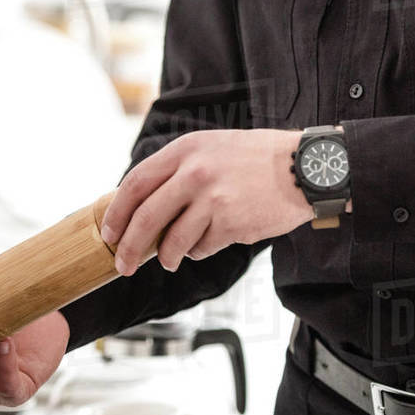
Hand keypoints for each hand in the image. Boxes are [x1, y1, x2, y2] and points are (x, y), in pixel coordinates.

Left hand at [100, 129, 314, 275]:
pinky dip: (200, 251)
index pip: (135, 183)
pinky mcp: (231, 224)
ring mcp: (213, 199)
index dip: (117, 213)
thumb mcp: (212, 148)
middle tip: (123, 265)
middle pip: (146, 218)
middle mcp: (195, 172)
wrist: (304, 168)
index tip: (110, 234)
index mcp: (186, 150)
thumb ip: (179, 170)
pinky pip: (202, 248)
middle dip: (129, 248)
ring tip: (172, 261)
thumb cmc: (258, 159)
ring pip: (173, 242)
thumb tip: (142, 206)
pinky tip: (214, 240)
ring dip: (168, 258)